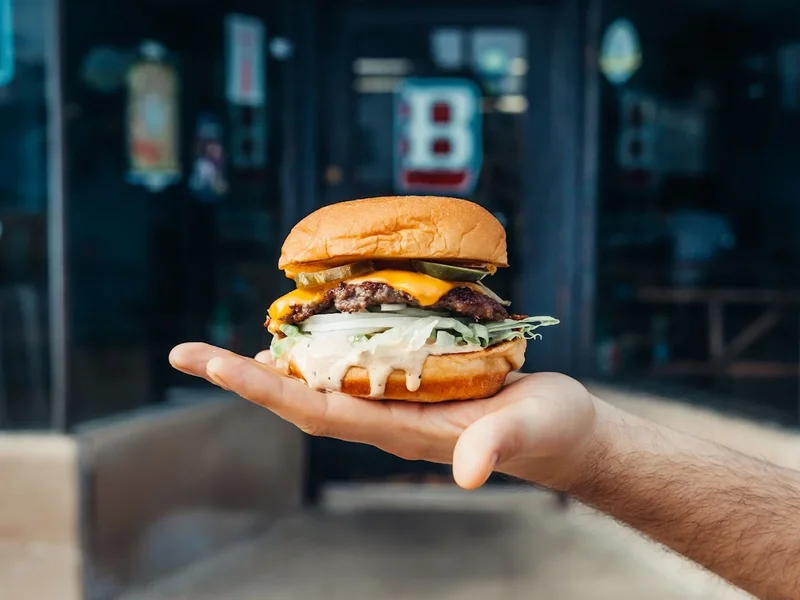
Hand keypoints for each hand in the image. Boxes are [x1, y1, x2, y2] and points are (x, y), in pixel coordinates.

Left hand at [169, 343, 598, 490]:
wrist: (564, 433)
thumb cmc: (550, 432)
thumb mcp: (527, 430)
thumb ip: (495, 447)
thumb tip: (465, 473)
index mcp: (402, 430)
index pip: (317, 410)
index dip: (263, 388)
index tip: (214, 365)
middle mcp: (387, 417)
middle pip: (301, 397)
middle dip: (244, 377)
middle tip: (189, 352)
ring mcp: (398, 401)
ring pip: (322, 383)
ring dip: (274, 365)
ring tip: (231, 345)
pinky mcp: (415, 383)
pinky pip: (355, 366)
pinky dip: (322, 349)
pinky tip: (311, 334)